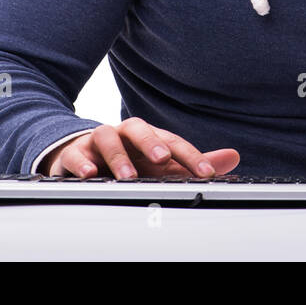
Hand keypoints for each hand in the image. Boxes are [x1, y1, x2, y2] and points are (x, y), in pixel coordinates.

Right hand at [38, 117, 239, 178]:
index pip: (172, 142)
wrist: (79, 154)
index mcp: (147, 137)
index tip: (206, 173)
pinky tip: (89, 173)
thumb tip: (232, 157)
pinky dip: (81, 162)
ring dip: (118, 157)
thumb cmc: (126, 159)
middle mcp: (124, 134)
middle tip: (163, 159)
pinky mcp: (73, 153)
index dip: (190, 156)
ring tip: (128, 175)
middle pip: (139, 128)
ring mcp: (97, 141)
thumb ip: (191, 162)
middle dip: (152, 143)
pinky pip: (75, 154)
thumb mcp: (159, 163)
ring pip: (107, 138)